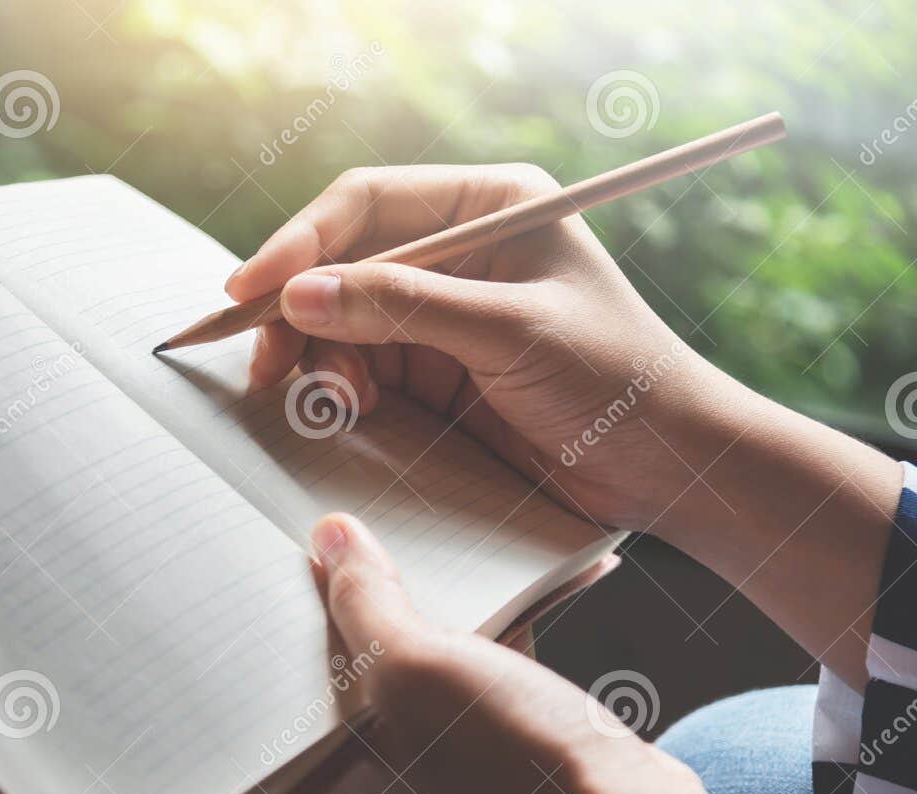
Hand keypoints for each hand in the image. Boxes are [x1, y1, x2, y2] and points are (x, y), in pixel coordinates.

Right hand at [231, 164, 744, 531]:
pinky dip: (338, 387)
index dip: (300, 243)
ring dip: (317, 358)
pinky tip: (348, 411)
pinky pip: (358, 365)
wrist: (665, 466)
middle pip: (341, 262)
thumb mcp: (510, 332)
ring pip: (340, 320)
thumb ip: (403, 307)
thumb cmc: (616, 379)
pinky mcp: (434, 369)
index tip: (252, 291)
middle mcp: (460, 249)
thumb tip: (300, 294)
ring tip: (327, 400)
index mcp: (490, 205)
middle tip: (267, 364)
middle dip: (298, 310)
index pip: (366, 204)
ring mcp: (442, 312)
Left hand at [311, 512, 804, 793]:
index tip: (299, 538)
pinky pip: (499, 652)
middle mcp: (392, 762)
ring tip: (446, 522)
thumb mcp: (412, 667)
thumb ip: (363, 602)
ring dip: (451, 590)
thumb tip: (328, 538)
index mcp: (342, 764)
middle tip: (367, 515)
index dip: (297, 605)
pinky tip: (544, 566)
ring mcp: (457, 747)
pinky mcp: (517, 731)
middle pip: (366, 653)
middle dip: (375, 585)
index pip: (298, 672)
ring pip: (436, 648)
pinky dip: (516, 610)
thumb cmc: (510, 765)